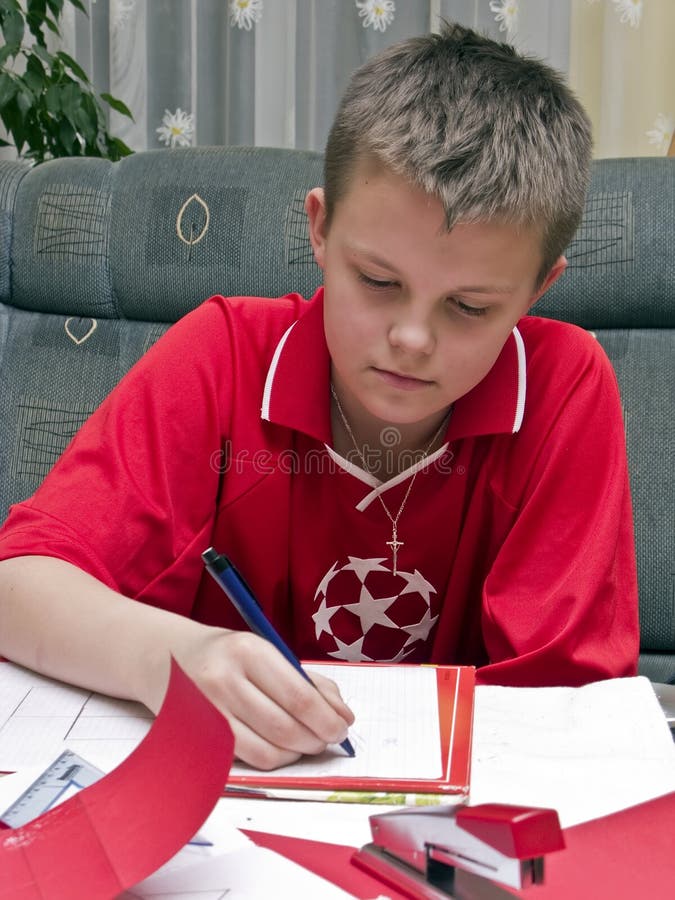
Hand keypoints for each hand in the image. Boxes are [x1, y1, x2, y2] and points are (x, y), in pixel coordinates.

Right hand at [174, 628, 354, 769]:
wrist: (166, 658)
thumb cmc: (226, 655)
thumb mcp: (265, 651)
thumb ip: (307, 680)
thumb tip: (342, 715)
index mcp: (248, 651)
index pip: (298, 695)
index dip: (327, 718)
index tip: (343, 726)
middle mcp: (224, 680)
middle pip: (285, 727)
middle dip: (317, 739)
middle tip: (328, 738)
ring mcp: (207, 713)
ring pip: (268, 751)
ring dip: (297, 753)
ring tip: (306, 742)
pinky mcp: (199, 739)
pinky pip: (248, 760)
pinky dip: (274, 759)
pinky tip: (281, 747)